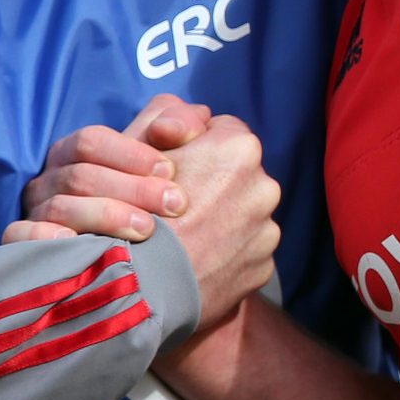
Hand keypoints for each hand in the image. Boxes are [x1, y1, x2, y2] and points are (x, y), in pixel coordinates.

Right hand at [4, 94, 213, 243]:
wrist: (139, 281)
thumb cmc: (154, 212)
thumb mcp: (168, 166)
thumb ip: (180, 129)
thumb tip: (185, 121)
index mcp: (74, 155)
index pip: (92, 142)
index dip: (131, 153)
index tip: (170, 171)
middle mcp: (50, 183)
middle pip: (80, 175)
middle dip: (132, 188)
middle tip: (175, 204)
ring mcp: (34, 217)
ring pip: (59, 207)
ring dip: (107, 215)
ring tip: (149, 231)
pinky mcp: (23, 253)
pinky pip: (21, 238)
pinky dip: (47, 239)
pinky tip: (80, 247)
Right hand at [159, 115, 281, 330]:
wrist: (141, 285)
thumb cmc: (133, 207)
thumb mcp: (138, 145)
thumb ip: (168, 116)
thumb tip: (196, 113)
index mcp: (239, 148)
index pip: (223, 131)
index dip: (195, 147)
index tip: (173, 169)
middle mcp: (265, 186)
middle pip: (238, 174)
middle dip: (214, 184)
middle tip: (176, 205)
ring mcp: (267, 229)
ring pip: (244, 213)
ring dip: (223, 219)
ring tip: (186, 237)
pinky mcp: (263, 266)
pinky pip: (245, 250)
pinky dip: (226, 254)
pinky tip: (196, 261)